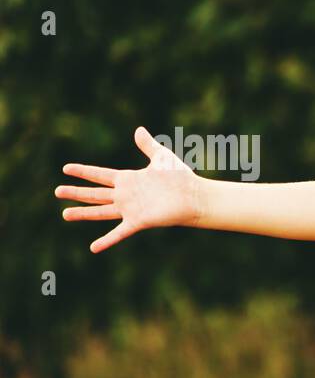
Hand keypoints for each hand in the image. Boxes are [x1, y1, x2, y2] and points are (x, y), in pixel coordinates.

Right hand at [57, 126, 205, 252]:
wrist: (194, 196)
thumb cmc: (180, 177)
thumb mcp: (161, 157)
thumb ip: (147, 145)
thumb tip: (138, 130)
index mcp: (128, 179)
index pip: (100, 175)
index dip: (83, 172)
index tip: (66, 168)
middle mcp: (126, 195)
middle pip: (95, 194)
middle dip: (76, 193)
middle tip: (56, 191)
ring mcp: (130, 209)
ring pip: (101, 212)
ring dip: (82, 213)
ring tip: (64, 214)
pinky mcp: (138, 221)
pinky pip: (119, 232)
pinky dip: (106, 240)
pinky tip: (93, 248)